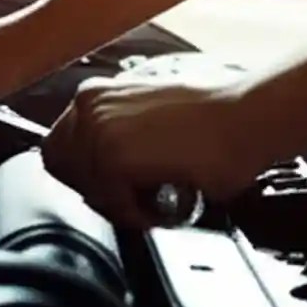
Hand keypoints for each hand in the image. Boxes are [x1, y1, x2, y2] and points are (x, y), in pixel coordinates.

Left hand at [42, 72, 263, 228]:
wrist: (247, 117)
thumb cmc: (213, 119)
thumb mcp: (146, 117)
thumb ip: (115, 135)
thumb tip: (98, 172)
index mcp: (93, 93)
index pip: (59, 147)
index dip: (83, 174)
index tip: (111, 187)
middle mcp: (88, 105)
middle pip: (63, 169)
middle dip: (96, 189)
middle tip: (133, 198)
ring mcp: (97, 129)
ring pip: (86, 189)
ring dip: (121, 203)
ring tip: (156, 199)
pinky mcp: (113, 157)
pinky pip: (110, 203)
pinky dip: (136, 213)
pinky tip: (164, 202)